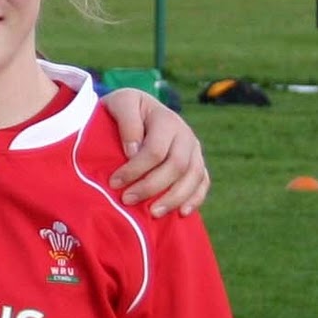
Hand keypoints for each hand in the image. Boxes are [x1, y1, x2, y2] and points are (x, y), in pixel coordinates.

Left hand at [105, 89, 209, 215]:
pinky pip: (203, 182)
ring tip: (153, 213)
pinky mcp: (197, 162)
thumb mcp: (120, 103)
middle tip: (127, 200)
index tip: (114, 182)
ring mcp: (194, 149)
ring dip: (174, 198)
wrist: (138, 109)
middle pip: (177, 166)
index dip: (135, 169)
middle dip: (152, 186)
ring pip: (194, 176)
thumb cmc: (124, 109)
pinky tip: (181, 213)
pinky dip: (195, 198)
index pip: (155, 150)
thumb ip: (127, 121)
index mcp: (166, 119)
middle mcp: (185, 134)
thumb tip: (132, 151)